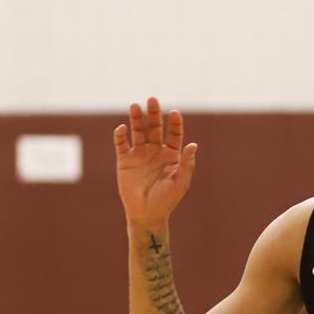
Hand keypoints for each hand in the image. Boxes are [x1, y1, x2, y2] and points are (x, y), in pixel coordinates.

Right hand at [115, 97, 198, 227]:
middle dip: (154, 113)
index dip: (174, 123)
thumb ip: (186, 164)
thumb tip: (193, 144)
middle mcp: (155, 151)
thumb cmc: (167, 200)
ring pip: (138, 131)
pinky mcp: (124, 160)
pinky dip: (120, 135)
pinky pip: (121, 144)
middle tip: (152, 99)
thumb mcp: (180, 182)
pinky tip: (122, 128)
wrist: (146, 214)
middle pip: (154, 127)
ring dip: (136, 118)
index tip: (174, 113)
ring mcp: (139, 154)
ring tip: (135, 105)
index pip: (174, 134)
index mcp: (171, 155)